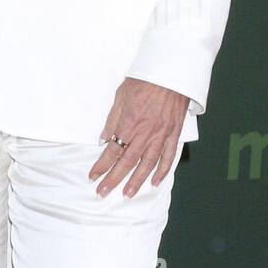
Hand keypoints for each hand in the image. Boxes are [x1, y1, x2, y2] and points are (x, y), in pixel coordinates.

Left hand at [89, 77, 188, 197]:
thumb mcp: (121, 95)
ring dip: (137, 181)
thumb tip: (104, 139)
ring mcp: (161, 135)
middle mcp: (145, 132)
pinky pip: (168, 157)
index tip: (92, 176)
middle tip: (103, 193)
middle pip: (127, 162)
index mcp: (129, 122)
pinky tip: (154, 182)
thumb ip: (112, 119)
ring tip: (128, 194)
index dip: (101, 165)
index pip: (112, 150)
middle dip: (114, 179)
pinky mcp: (174, 134)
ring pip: (148, 164)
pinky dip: (162, 171)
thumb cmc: (144, 80)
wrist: (171, 73)